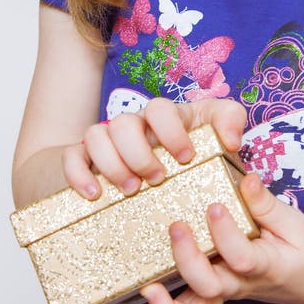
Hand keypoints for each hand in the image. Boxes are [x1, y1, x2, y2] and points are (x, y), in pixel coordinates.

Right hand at [61, 97, 246, 200]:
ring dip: (112, 163)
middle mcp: (132, 126)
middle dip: (140, 152)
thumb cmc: (188, 155)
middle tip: (158, 178)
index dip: (171, 130)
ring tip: (131, 190)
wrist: (155, 176)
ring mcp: (106, 142)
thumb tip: (231, 139)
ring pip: (96, 135)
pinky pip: (72, 157)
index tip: (186, 157)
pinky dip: (79, 174)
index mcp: (161, 118)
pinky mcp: (84, 161)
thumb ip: (230, 122)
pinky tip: (94, 195)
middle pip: (124, 122)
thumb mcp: (214, 135)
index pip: (160, 108)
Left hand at [139, 172, 303, 303]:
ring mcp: (222, 292)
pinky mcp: (208, 294)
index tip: (214, 205)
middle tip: (177, 226)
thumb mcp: (293, 222)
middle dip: (187, 258)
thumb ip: (266, 203)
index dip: (225, 234)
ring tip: (148, 284)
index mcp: (265, 266)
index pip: (241, 257)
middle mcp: (239, 284)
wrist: (302, 281)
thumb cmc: (297, 248)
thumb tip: (247, 179)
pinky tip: (148, 287)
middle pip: (209, 286)